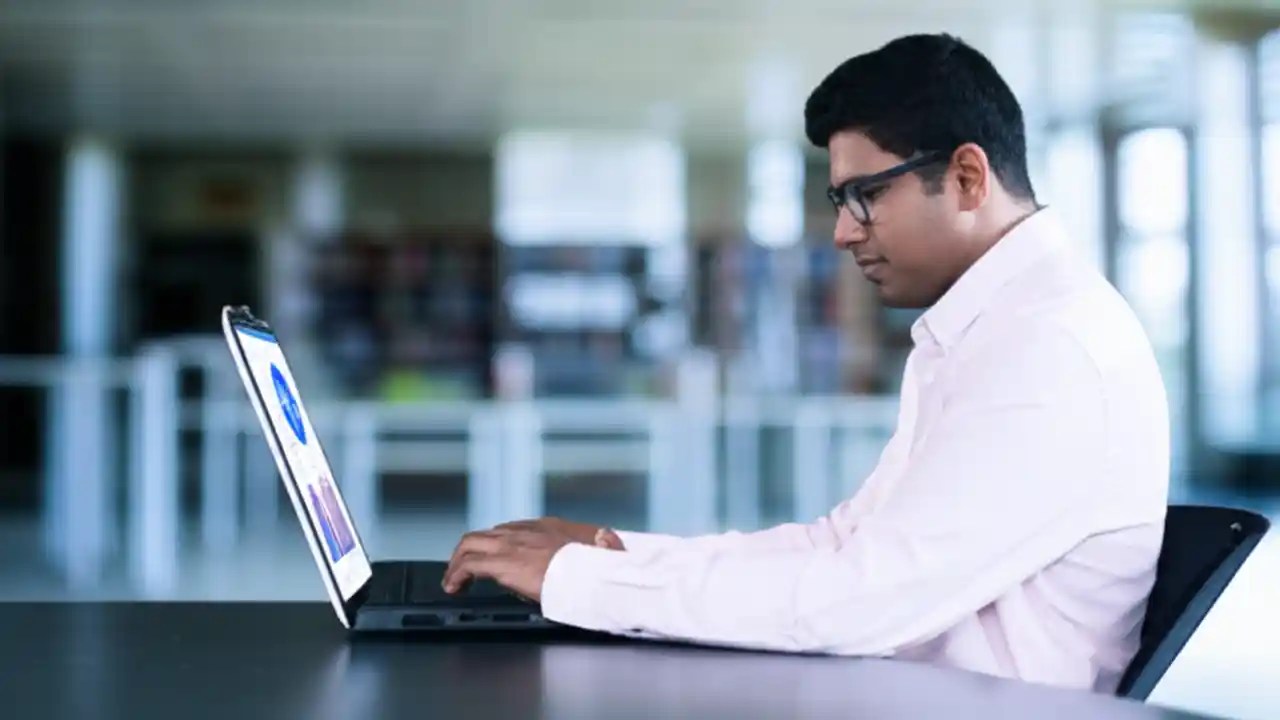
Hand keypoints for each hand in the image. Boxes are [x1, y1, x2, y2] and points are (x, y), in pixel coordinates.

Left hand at [441, 517, 623, 601]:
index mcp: (546, 527)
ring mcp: (510, 545)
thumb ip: (600, 542)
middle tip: (465, 568)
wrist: (591, 571)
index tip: (497, 557)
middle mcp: (524, 531)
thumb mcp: (603, 546)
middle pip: (486, 534)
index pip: (512, 530)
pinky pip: (467, 565)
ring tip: (453, 579)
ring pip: (470, 543)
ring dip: (457, 561)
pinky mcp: (500, 563)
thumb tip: (610, 541)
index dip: (500, 545)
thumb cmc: (598, 564)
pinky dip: (456, 574)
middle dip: (472, 549)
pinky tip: (454, 587)